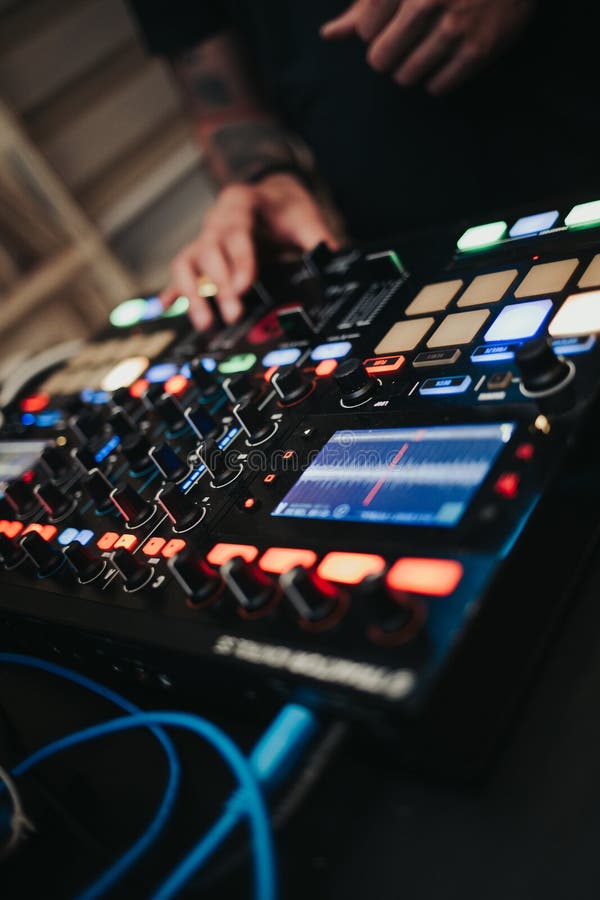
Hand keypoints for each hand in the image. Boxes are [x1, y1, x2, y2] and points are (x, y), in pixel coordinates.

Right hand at [161, 174, 338, 329]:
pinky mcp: (199, 254)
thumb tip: (336, 259)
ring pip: (187, 263)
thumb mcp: (305, 215)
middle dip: (220, 285)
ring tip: (205, 323)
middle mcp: (217, 220)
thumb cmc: (285, 206)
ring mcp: (204, 238)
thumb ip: (318, 238)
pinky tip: (166, 308)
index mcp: (241, 203)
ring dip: (193, 293)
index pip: (236, 232)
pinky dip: (174, 290)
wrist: (269, 192)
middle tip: (233, 315)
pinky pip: (182, 272)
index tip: (243, 287)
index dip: (238, 261)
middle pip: (209, 251)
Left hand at [321, 0, 536, 94]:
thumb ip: (364, 5)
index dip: (374, 30)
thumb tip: (329, 35)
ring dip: (411, 69)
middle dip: (388, 55)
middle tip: (406, 41)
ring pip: (406, 76)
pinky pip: (438, 87)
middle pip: (380, 59)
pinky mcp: (479, 49)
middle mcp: (427, 1)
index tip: (392, 19)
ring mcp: (455, 25)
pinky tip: (445, 59)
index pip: (364, 31)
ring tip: (426, 48)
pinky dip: (436, 80)